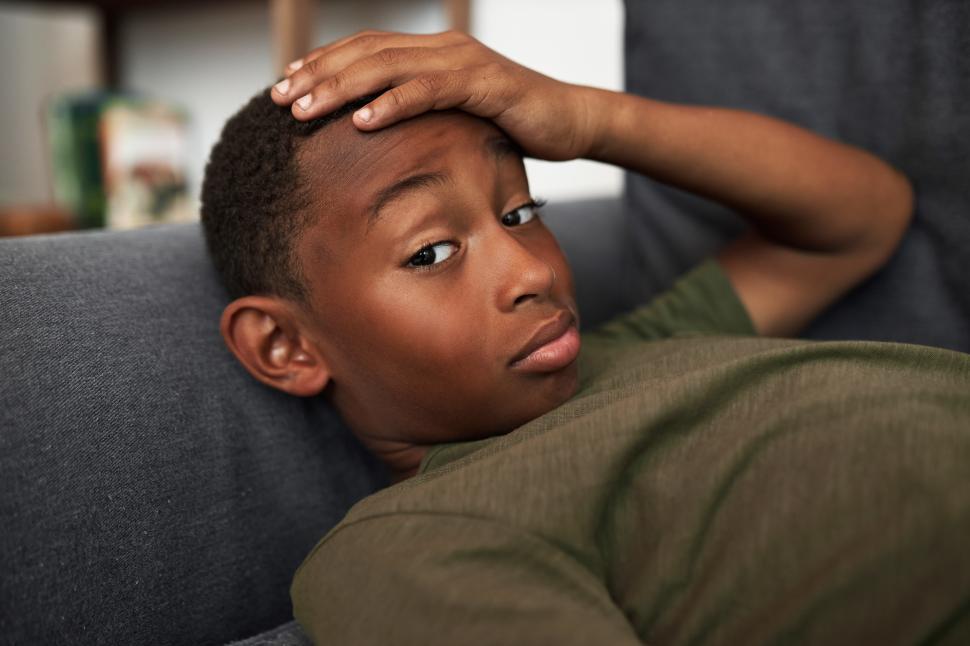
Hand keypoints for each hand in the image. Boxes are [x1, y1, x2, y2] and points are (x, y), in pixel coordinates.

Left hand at [270, 30, 600, 160]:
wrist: (570, 121)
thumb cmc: (511, 125)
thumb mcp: (455, 117)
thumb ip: (420, 115)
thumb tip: (376, 135)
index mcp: (431, 53)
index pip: (364, 51)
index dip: (321, 64)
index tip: (283, 85)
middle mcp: (441, 48)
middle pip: (366, 54)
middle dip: (317, 76)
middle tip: (278, 98)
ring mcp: (463, 62)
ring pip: (388, 68)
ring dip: (341, 88)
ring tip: (303, 109)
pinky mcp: (484, 84)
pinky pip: (429, 91)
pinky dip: (393, 103)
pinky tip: (362, 120)